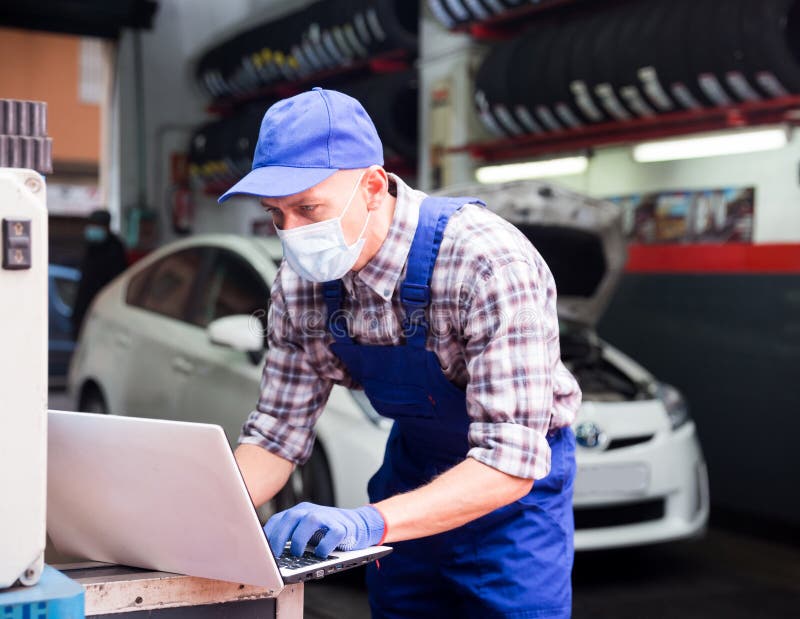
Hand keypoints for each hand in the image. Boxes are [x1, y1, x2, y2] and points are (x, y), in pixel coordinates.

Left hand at [264, 502, 384, 557]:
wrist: (358, 525)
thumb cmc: (326, 531)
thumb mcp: (306, 531)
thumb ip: (290, 536)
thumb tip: (269, 554)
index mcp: (299, 512)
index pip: (278, 519)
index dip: (267, 533)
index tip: (258, 549)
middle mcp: (311, 511)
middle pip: (291, 517)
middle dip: (279, 537)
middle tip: (273, 555)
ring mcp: (328, 517)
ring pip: (310, 521)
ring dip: (299, 539)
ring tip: (297, 553)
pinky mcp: (343, 527)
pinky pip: (332, 534)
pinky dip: (324, 546)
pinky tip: (320, 554)